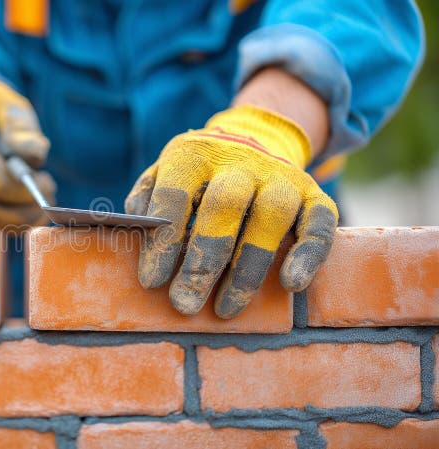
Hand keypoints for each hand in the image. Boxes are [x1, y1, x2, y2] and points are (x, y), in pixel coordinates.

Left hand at [125, 104, 337, 318]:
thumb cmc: (196, 175)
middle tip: (184, 303)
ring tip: (225, 309)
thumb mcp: (164, 174)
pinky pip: (320, 223)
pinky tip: (290, 285)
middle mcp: (240, 162)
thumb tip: (136, 229)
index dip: (163, 241)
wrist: (253, 141)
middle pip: (224, 207)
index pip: (175, 195)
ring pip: (271, 217)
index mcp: (194, 156)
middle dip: (202, 261)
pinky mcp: (314, 195)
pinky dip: (308, 254)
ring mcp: (281, 177)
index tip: (151, 282)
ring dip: (248, 268)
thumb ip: (147, 199)